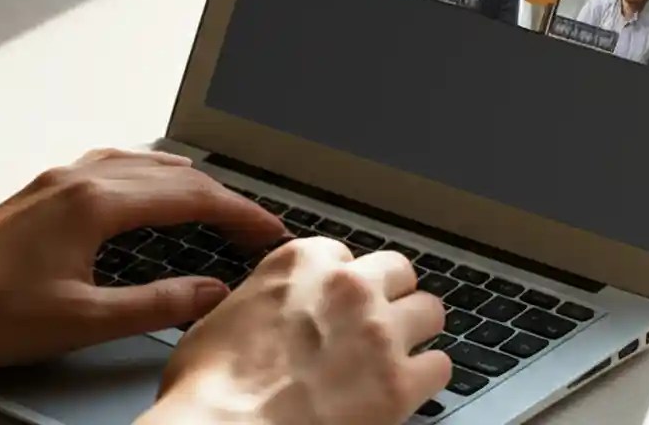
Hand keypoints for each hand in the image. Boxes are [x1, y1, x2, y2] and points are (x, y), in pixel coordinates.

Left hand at [0, 148, 285, 376]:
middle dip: (225, 200)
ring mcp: (60, 178)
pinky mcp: (45, 188)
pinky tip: (154, 182)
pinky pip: (114, 163)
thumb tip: (210, 292)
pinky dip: (151, 172)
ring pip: (146, 164)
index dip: (240, 214)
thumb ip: (159, 304)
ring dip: (191, 183)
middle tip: (257, 227)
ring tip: (221, 205)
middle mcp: (80, 179)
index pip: (191, 198)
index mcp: (95, 204)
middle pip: (176, 176)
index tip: (269, 230)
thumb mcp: (85, 320)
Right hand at [140, 238, 450, 424]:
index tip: (334, 305)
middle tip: (373, 326)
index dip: (339, 286)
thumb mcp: (220, 322)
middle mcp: (347, 287)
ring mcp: (379, 332)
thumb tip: (267, 315)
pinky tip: (404, 391)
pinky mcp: (400, 382)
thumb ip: (262, 303)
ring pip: (429, 312)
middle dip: (388, 298)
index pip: (343, 256)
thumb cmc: (208, 391)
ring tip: (394, 357)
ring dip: (413, 333)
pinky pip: (440, 366)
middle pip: (397, 273)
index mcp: (302, 263)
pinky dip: (425, 379)